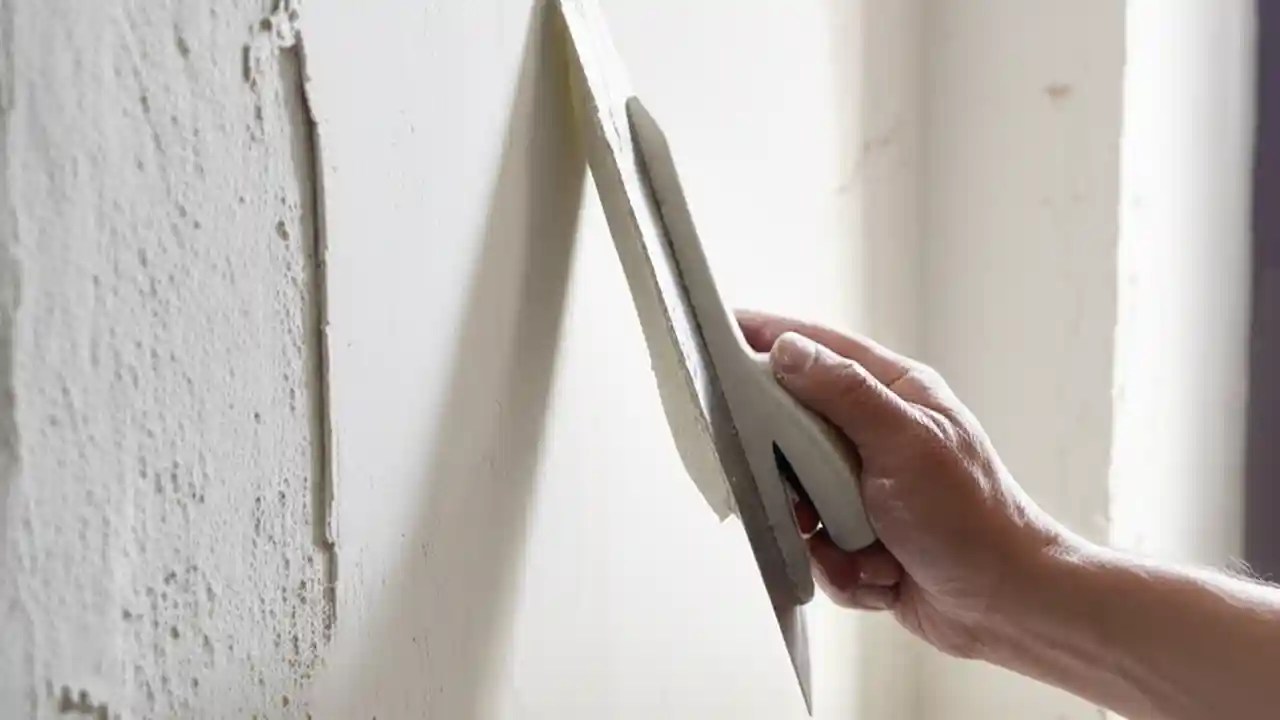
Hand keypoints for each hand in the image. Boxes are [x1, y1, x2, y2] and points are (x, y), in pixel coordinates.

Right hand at [738, 311, 1068, 658]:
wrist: (1006, 607)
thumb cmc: (972, 519)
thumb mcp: (904, 442)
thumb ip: (844, 392)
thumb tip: (788, 349)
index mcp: (896, 395)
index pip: (821, 348)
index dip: (771, 337)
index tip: (724, 329)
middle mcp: (878, 437)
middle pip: (794, 431)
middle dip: (797, 478)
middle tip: (811, 497)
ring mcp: (868, 489)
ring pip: (798, 499)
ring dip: (827, 536)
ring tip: (867, 547)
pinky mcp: (861, 538)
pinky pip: (817, 550)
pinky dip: (847, 570)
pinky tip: (884, 574)